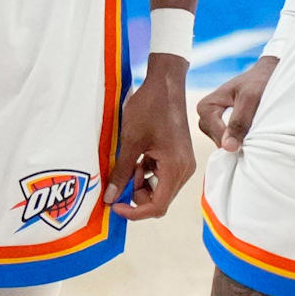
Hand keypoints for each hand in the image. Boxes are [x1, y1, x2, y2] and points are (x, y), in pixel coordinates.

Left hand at [113, 59, 197, 218]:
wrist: (165, 83)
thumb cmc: (149, 108)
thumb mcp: (130, 141)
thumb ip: (121, 172)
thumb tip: (110, 197)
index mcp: (175, 168)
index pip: (157, 206)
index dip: (134, 212)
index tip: (115, 205)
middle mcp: (184, 169)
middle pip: (160, 200)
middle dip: (137, 197)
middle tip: (119, 181)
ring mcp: (183, 163)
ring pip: (160, 188)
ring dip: (141, 184)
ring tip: (128, 165)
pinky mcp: (178, 156)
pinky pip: (162, 175)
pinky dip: (147, 174)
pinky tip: (135, 159)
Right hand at [195, 52, 278, 153]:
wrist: (266, 74)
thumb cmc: (258, 82)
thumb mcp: (251, 100)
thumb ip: (239, 123)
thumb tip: (227, 147)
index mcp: (206, 106)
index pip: (217, 134)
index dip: (236, 138)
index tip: (253, 134)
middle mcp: (205, 114)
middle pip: (218, 140)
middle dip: (237, 138)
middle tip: (255, 128)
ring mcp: (213, 121)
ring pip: (223, 141)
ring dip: (240, 138)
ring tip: (254, 126)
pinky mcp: (222, 125)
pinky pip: (228, 140)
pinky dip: (241, 137)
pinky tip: (251, 129)